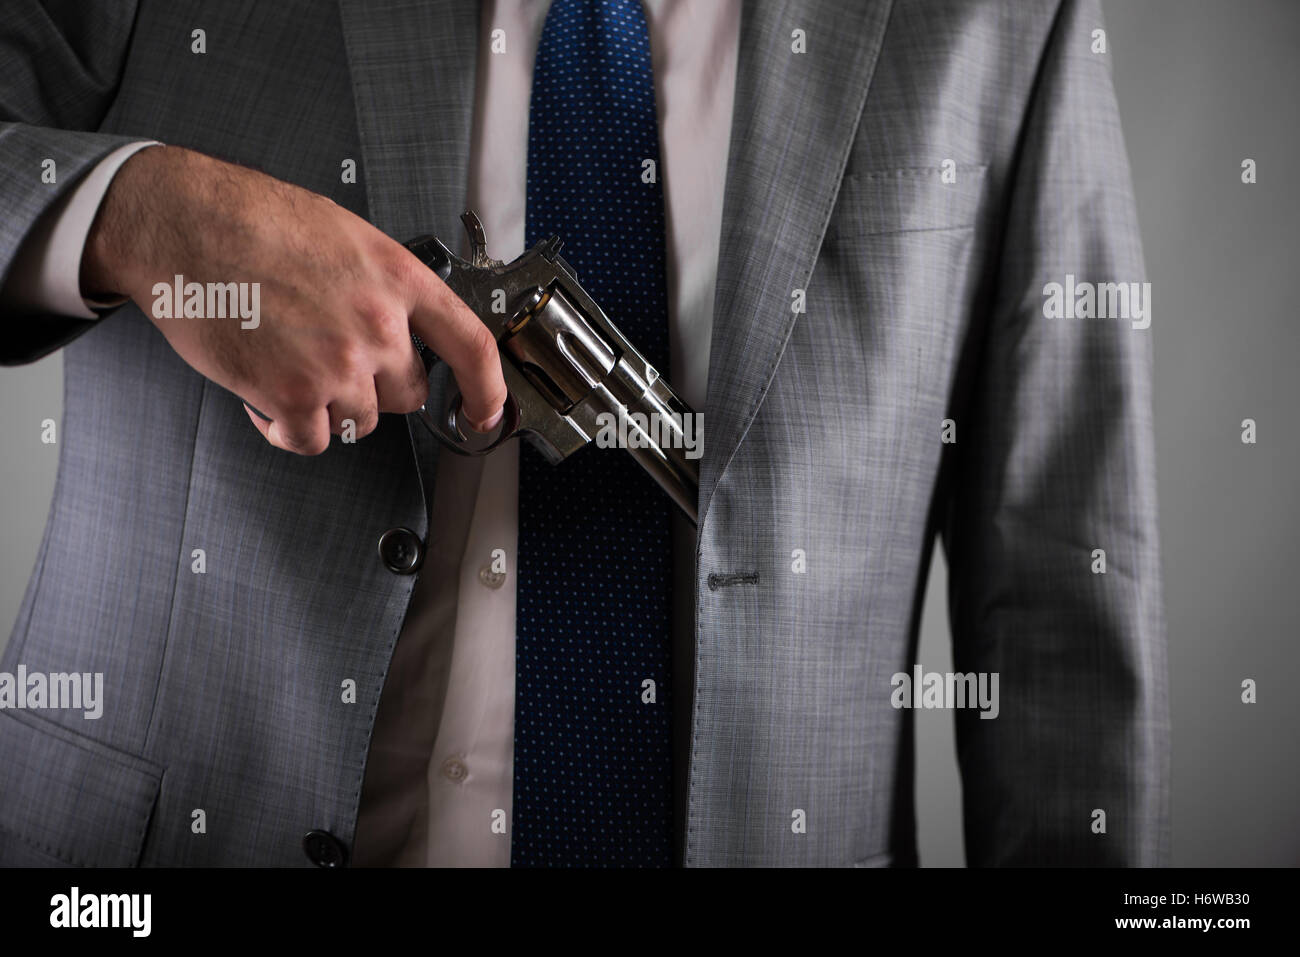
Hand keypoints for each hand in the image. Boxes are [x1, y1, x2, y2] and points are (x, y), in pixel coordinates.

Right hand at [81, 145, 506, 453]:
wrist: (181, 223)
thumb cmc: (251, 218)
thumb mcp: (344, 235)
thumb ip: (382, 286)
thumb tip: (397, 323)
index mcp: (398, 279)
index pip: (470, 346)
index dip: (487, 389)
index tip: (487, 413)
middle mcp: (378, 326)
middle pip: (405, 394)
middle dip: (373, 386)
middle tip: (329, 359)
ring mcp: (338, 364)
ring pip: (358, 421)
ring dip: (326, 406)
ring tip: (287, 366)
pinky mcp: (292, 396)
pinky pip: (311, 440)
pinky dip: (287, 429)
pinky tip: (266, 398)